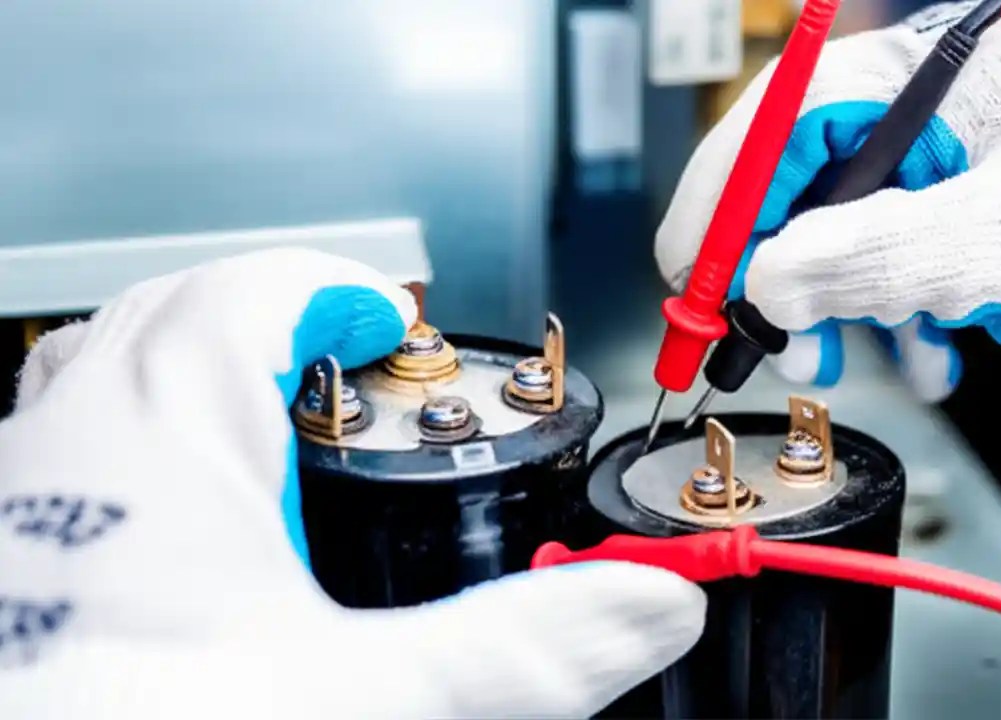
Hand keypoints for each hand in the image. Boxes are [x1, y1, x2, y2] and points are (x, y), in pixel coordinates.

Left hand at [0, 248, 704, 718]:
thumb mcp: (367, 697)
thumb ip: (522, 648)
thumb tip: (646, 608)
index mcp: (162, 430)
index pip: (260, 290)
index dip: (346, 291)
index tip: (396, 321)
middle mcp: (66, 445)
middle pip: (175, 322)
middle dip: (273, 332)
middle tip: (345, 383)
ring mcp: (21, 503)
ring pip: (105, 391)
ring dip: (195, 395)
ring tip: (274, 462)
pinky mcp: (7, 570)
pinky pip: (69, 473)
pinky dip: (141, 475)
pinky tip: (191, 562)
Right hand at [656, 1, 1000, 393]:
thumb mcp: (998, 247)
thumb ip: (867, 256)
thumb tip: (764, 278)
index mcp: (941, 75)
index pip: (788, 116)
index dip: (725, 197)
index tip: (691, 268)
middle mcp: (932, 109)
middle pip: (799, 176)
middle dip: (775, 265)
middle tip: (751, 331)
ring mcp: (942, 161)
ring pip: (834, 228)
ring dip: (830, 303)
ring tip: (835, 356)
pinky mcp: (954, 213)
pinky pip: (882, 259)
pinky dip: (884, 315)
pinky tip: (919, 351)